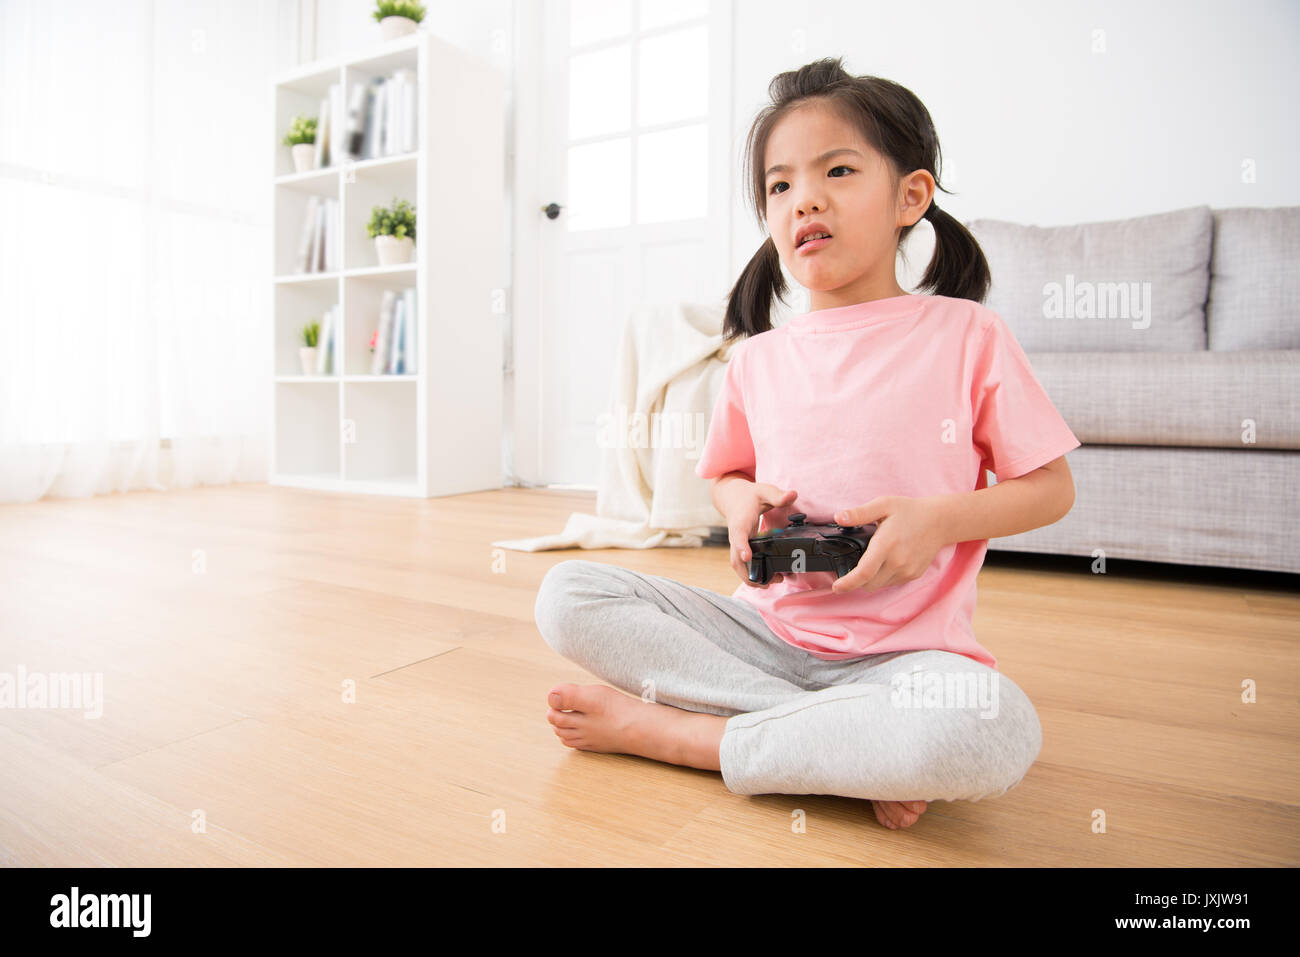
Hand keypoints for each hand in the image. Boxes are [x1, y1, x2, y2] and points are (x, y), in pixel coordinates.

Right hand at [724, 481, 798, 587]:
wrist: (733, 498)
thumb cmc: (750, 496)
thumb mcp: (764, 491)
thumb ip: (778, 495)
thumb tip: (793, 494)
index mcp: (740, 522)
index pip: (738, 535)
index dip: (741, 546)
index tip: (747, 556)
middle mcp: (735, 536)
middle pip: (736, 559)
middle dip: (748, 574)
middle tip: (768, 583)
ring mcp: (737, 544)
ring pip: (738, 565)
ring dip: (752, 578)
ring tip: (772, 583)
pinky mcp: (741, 548)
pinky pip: (743, 565)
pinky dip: (753, 574)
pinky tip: (769, 578)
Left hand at [829, 495, 947, 594]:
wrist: (940, 521)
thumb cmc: (910, 511)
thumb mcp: (883, 505)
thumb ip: (859, 513)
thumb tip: (838, 517)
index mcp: (886, 545)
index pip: (863, 572)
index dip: (847, 583)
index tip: (836, 587)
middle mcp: (897, 562)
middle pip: (868, 584)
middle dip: (857, 580)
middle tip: (853, 565)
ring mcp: (907, 570)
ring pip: (880, 585)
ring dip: (871, 579)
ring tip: (872, 560)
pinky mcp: (913, 575)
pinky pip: (892, 582)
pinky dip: (884, 576)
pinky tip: (887, 561)